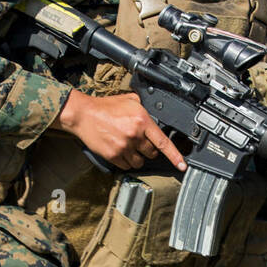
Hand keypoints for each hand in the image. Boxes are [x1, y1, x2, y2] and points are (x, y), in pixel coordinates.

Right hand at [58, 89, 185, 171]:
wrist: (84, 114)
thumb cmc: (105, 107)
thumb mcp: (129, 101)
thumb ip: (144, 109)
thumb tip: (154, 115)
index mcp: (142, 120)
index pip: (163, 142)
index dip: (175, 156)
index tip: (182, 165)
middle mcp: (135, 134)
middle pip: (152, 153)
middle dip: (148, 149)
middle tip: (138, 142)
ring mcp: (124, 146)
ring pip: (140, 162)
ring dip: (137, 157)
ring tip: (128, 146)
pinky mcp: (113, 155)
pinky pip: (127, 166)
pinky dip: (126, 162)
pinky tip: (120, 151)